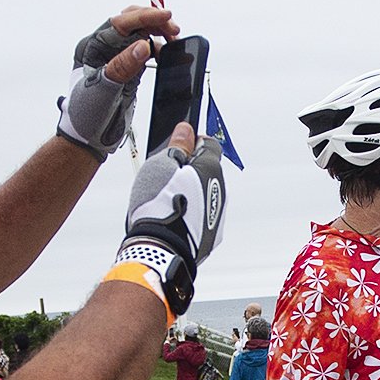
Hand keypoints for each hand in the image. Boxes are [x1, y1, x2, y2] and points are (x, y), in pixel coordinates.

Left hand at [57, 7, 178, 158]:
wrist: (86, 138)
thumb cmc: (85, 115)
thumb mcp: (103, 89)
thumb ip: (123, 66)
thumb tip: (143, 46)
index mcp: (92, 47)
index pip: (121, 23)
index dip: (145, 17)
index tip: (165, 17)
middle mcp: (104, 48)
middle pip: (132, 22)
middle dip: (154, 21)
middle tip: (173, 28)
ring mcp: (117, 58)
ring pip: (141, 34)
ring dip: (158, 33)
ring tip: (174, 39)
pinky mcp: (128, 70)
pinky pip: (145, 51)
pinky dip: (159, 48)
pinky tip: (168, 52)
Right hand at [113, 130, 225, 312]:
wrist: (160, 248)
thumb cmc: (158, 205)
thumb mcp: (161, 165)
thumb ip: (178, 145)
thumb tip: (187, 130)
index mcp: (210, 169)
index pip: (208, 144)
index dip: (191, 143)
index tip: (178, 148)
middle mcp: (220, 190)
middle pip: (206, 171)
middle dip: (189, 171)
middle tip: (165, 178)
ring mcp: (217, 214)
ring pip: (204, 195)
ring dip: (189, 193)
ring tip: (165, 202)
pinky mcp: (211, 235)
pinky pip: (201, 216)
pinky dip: (189, 214)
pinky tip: (171, 219)